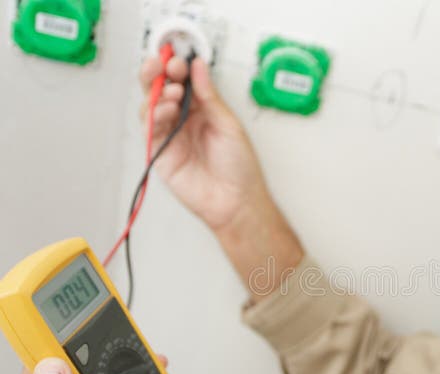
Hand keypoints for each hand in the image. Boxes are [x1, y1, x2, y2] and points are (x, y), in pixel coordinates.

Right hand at [139, 56, 269, 232]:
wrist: (236, 201)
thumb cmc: (240, 168)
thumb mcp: (229, 125)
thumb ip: (209, 96)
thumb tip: (198, 67)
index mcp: (203, 110)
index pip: (183, 81)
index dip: (178, 66)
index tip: (178, 56)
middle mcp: (184, 120)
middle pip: (161, 89)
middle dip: (159, 73)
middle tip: (163, 64)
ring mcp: (171, 135)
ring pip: (151, 105)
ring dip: (158, 92)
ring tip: (172, 92)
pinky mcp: (160, 152)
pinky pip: (150, 128)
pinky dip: (154, 114)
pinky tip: (166, 108)